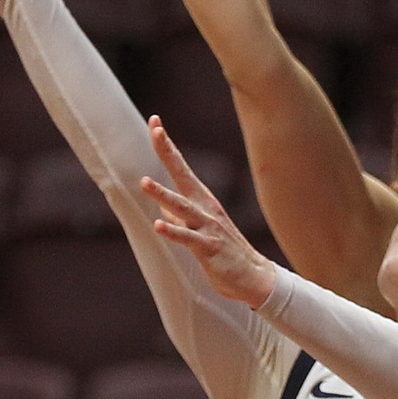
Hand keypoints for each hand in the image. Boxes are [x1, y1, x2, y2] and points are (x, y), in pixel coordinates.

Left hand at [143, 117, 276, 307]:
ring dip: (163, 194)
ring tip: (144, 182)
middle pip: (183, 175)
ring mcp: (207, 227)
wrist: (253, 276)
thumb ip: (182, 218)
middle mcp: (205, 208)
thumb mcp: (200, 230)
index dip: (167, 146)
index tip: (155, 122)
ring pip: (183, 207)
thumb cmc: (224, 252)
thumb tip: (164, 209)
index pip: (181, 168)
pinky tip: (158, 225)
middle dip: (169, 153)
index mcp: (201, 201)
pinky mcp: (209, 248)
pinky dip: (174, 231)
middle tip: (157, 131)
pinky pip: (188, 238)